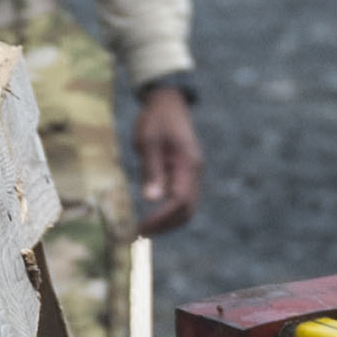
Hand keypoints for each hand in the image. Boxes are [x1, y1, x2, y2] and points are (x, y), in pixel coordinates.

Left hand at [133, 84, 202, 235]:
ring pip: (187, 207)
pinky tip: (152, 213)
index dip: (162, 218)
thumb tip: (151, 199)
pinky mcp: (186, 173)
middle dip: (167, 225)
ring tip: (145, 228)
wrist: (168, 102)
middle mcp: (195, 172)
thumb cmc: (155, 119)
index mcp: (188, 164)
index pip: (180, 201)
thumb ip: (151, 170)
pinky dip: (169, 211)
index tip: (142, 227)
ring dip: (168, 220)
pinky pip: (182, 198)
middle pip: (188, 209)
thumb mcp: (148, 142)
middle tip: (142, 233)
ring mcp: (192, 173)